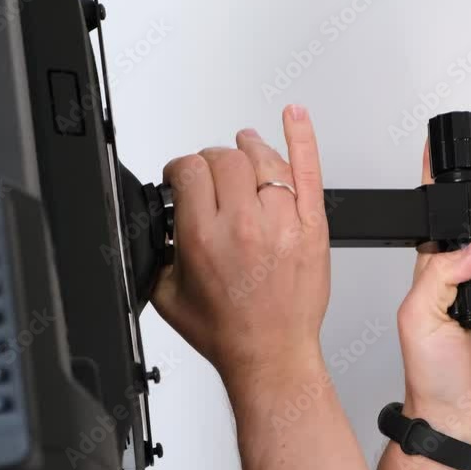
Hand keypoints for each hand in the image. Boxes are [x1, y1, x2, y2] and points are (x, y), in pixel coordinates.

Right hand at [152, 106, 369, 469]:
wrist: (270, 353)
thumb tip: (158, 224)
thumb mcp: (168, 293)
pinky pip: (308, 171)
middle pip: (225, 159)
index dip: (182, 169)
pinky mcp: (312, 226)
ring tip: (244, 150)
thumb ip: (159, 251)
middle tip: (211, 176)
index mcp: (204, 237)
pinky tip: (295, 116)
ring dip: (248, 149)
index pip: (190, 170)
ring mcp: (282, 223)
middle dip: (212, 161)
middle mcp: (243, 225)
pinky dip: (302, 138)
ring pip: (263, 159)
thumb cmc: (227, 330)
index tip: (183, 177)